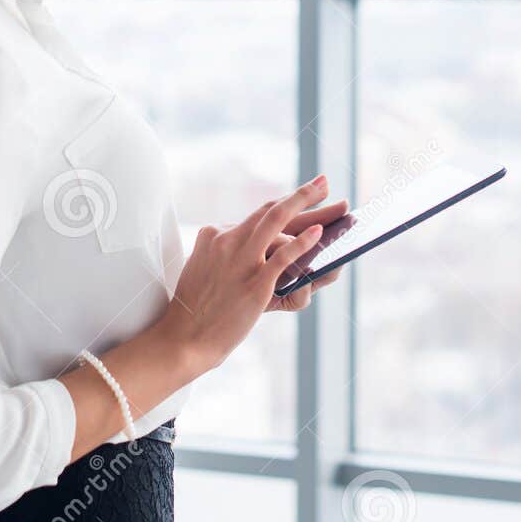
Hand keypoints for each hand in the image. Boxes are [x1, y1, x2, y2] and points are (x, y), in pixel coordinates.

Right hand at [153, 175, 334, 370]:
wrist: (184, 339)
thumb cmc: (199, 310)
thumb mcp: (207, 270)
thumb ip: (234, 256)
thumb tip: (276, 252)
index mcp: (215, 235)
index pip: (257, 215)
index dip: (284, 203)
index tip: (302, 194)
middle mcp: (227, 240)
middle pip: (272, 211)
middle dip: (303, 195)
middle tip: (324, 182)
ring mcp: (240, 260)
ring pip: (278, 223)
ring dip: (310, 208)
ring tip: (336, 205)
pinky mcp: (254, 283)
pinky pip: (283, 256)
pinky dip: (303, 242)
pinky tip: (319, 232)